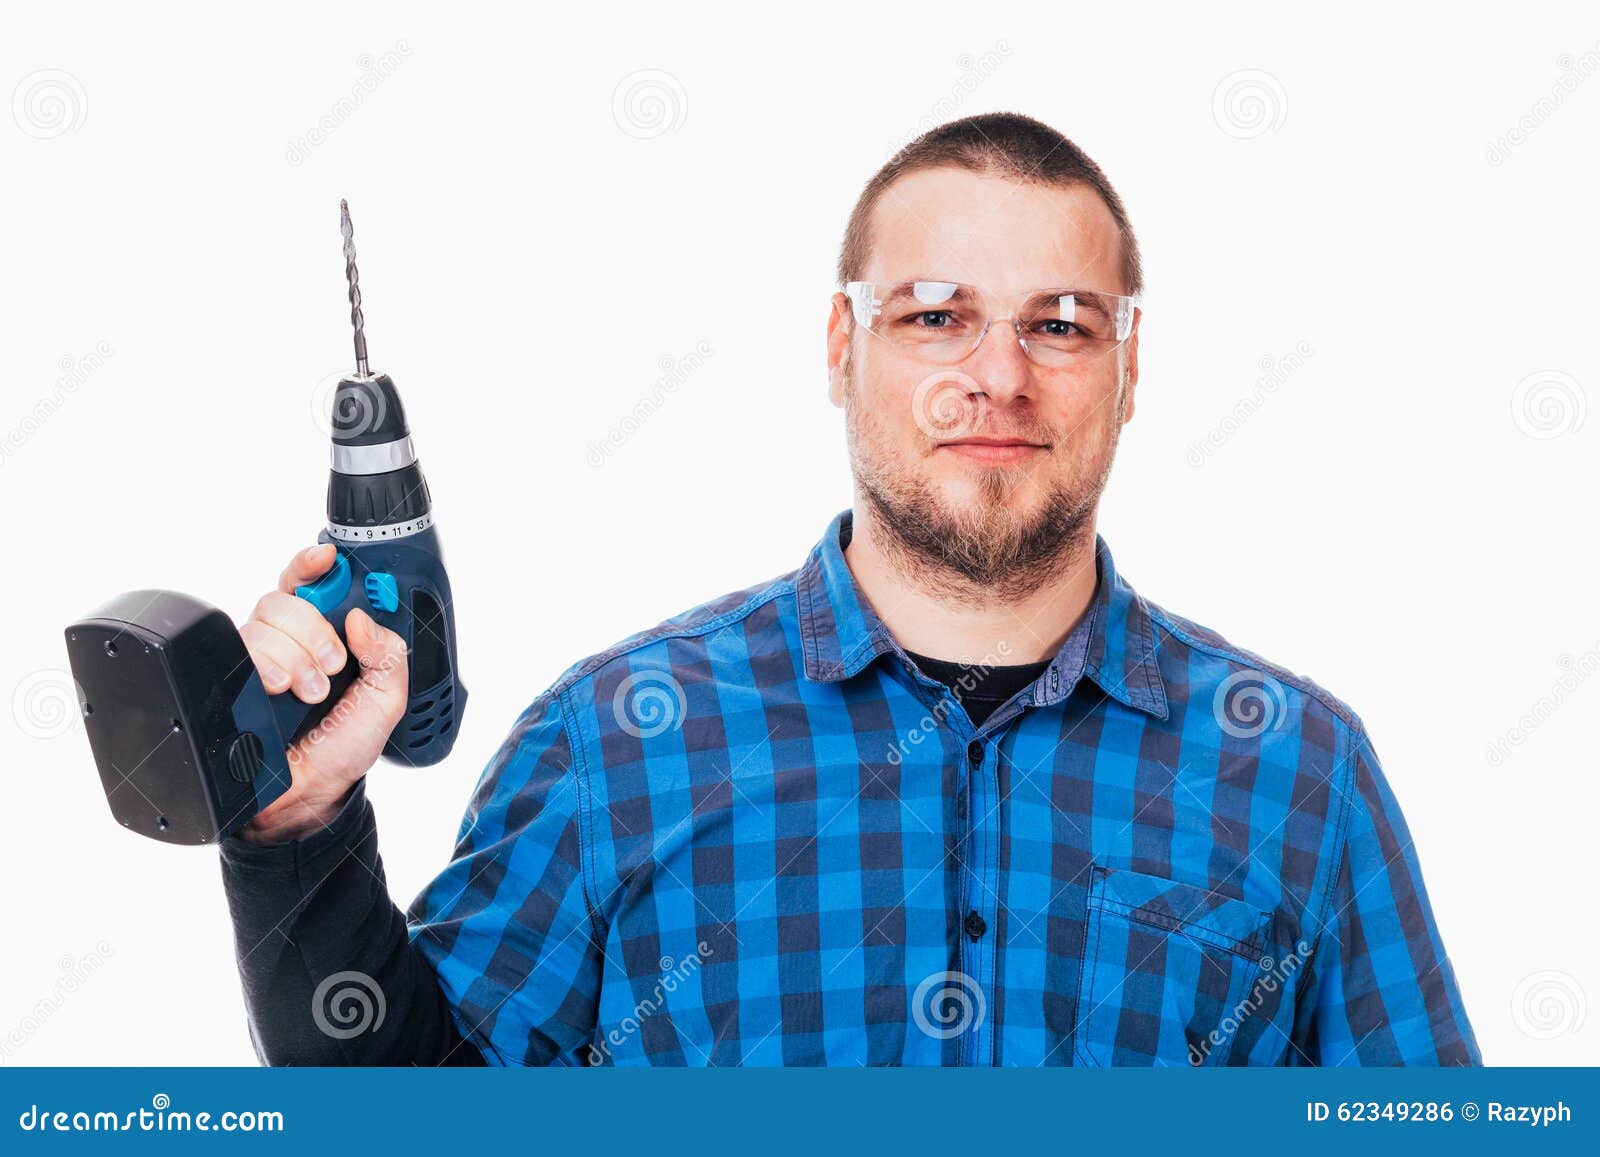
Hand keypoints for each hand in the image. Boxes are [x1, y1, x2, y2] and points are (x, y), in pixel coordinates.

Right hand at [235, 544, 408, 844]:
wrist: (309, 794)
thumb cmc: (344, 745)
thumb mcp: (387, 698)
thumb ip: (388, 653)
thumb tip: (362, 618)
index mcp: (328, 635)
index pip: (313, 584)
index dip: (316, 565)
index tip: (327, 559)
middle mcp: (289, 640)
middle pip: (287, 596)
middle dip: (314, 627)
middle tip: (333, 663)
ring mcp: (259, 658)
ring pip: (263, 619)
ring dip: (295, 654)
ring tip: (310, 692)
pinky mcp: (234, 677)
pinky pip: (238, 647)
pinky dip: (266, 665)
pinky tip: (280, 689)